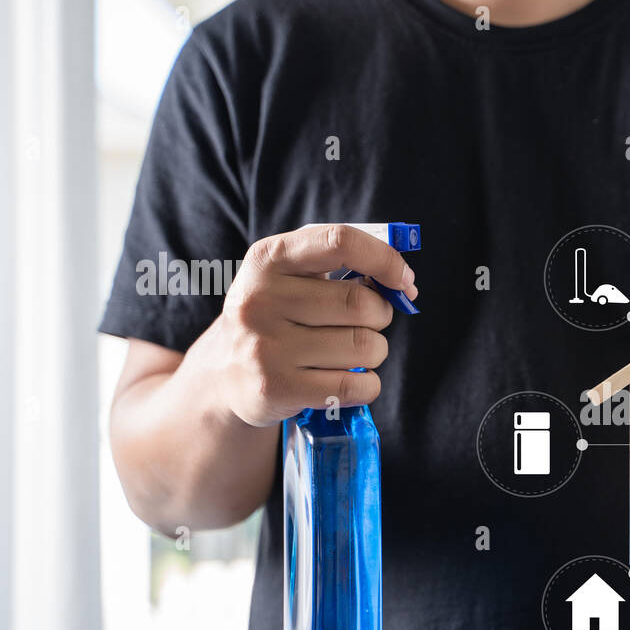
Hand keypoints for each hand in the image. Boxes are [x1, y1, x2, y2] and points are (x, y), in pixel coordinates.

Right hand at [214, 224, 418, 425]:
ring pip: (364, 346)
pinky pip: (356, 385)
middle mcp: (260, 299)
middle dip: (380, 316)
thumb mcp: (290, 276)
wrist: (224, 374)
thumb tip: (404, 283)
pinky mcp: (277, 388)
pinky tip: (350, 379)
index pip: (339, 242)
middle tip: (367, 323)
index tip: (404, 280)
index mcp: (268, 259)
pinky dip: (368, 385)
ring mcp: (266, 346)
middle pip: (361, 303)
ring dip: (374, 352)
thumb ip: (341, 263)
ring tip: (351, 353)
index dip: (385, 260)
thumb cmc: (277, 316)